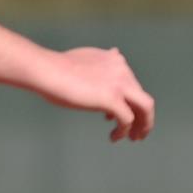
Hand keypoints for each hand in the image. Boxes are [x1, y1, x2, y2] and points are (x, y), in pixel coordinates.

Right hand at [35, 47, 154, 141]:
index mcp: (114, 60)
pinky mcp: (112, 99)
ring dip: (143, 125)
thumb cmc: (57, 68)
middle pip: (141, 96)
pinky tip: (113, 137)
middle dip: (141, 116)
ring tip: (134, 138)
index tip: (116, 114)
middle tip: (136, 132)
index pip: (132, 84)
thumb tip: (114, 54)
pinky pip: (127, 120)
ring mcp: (119, 84)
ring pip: (145, 108)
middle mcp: (122, 69)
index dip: (129, 101)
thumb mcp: (84, 59)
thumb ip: (99, 62)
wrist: (47, 71)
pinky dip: (123, 131)